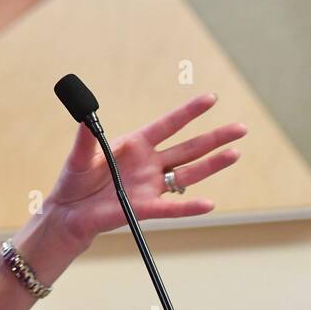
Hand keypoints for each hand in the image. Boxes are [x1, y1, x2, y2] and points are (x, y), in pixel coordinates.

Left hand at [45, 92, 246, 248]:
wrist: (69, 211)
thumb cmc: (76, 180)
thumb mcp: (79, 155)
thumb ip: (86, 136)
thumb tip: (84, 113)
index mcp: (136, 145)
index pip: (168, 125)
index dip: (189, 112)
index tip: (211, 98)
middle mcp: (149, 164)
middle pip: (188, 148)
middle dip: (215, 137)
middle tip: (241, 128)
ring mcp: (150, 186)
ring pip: (188, 174)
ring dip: (211, 165)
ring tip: (235, 153)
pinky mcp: (144, 208)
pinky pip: (171, 207)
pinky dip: (189, 207)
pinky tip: (208, 204)